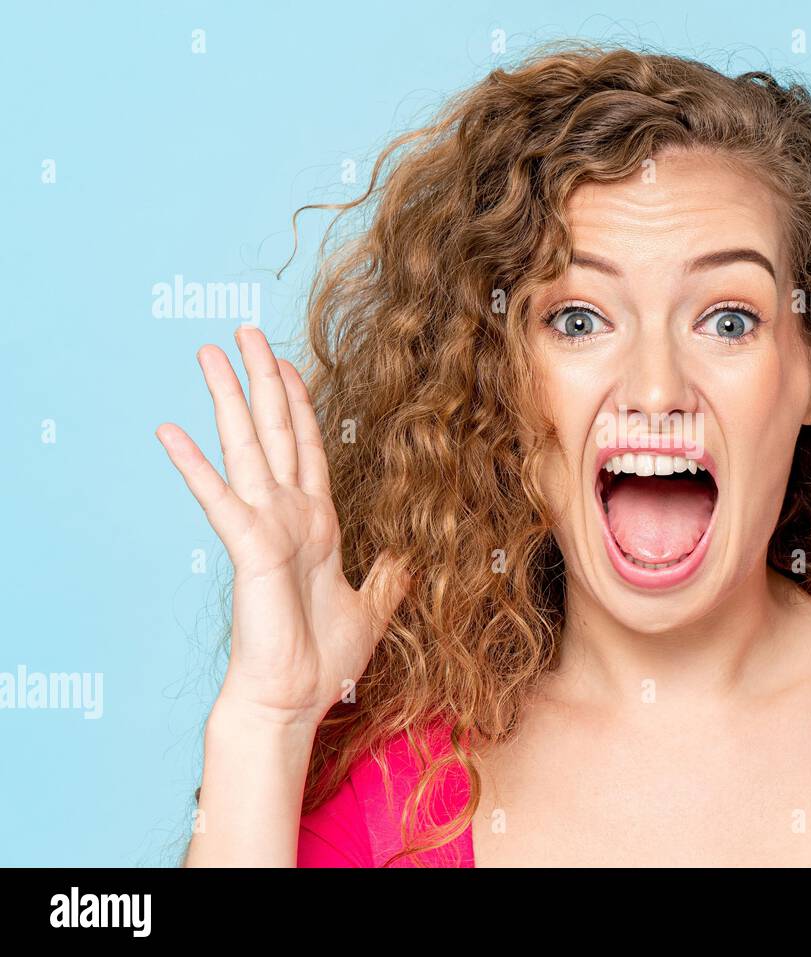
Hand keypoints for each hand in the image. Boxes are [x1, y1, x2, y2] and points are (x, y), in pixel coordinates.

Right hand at [156, 326, 406, 726]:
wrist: (296, 697)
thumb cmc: (323, 658)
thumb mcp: (372, 607)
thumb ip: (387, 578)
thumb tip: (409, 555)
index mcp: (318, 523)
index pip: (307, 448)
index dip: (301, 405)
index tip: (291, 365)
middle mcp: (289, 515)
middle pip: (275, 432)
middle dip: (263, 380)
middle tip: (246, 332)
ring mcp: (265, 527)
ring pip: (246, 447)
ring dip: (228, 399)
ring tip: (207, 354)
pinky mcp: (249, 547)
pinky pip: (219, 498)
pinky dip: (194, 465)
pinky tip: (169, 430)